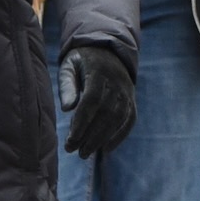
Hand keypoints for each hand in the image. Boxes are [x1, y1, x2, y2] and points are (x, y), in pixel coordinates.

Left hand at [58, 42, 137, 159]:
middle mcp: (117, 81)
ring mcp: (127, 91)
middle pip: (106, 112)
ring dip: (102, 139)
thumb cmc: (81, 60)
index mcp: (99, 70)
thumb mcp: (69, 65)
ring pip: (118, 118)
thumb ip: (67, 85)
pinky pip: (130, 120)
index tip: (70, 140)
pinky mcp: (132, 99)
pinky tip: (106, 149)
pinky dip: (120, 136)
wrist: (107, 48)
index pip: (92, 100)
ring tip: (85, 152)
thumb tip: (67, 108)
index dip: (81, 122)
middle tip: (74, 150)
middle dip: (90, 135)